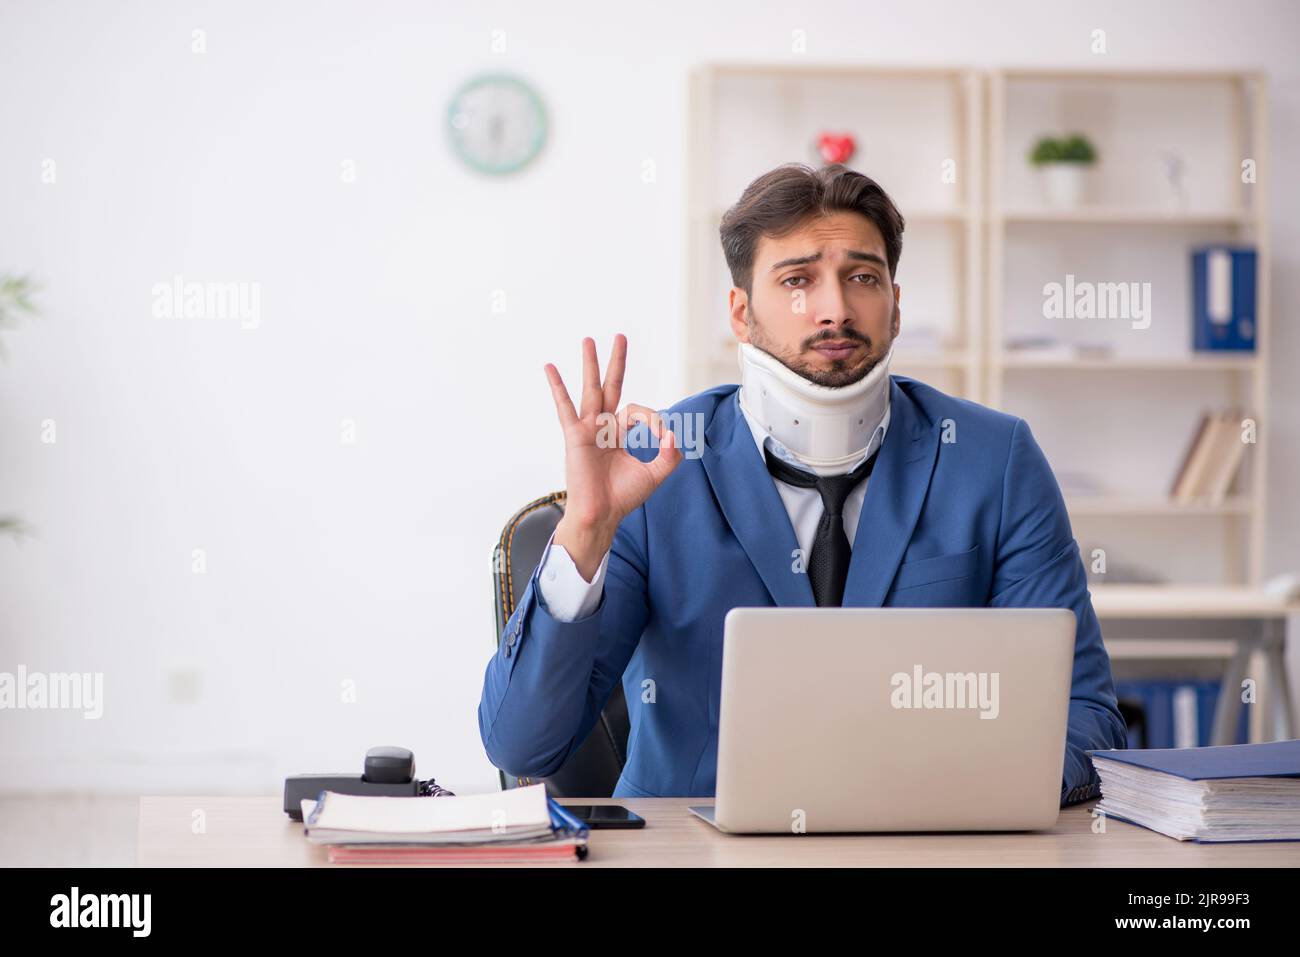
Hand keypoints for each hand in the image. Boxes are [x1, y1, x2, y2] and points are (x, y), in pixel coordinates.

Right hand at [544, 334, 681, 579]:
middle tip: (621, 336)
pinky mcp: (575, 435)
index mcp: (619, 433)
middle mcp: (603, 426)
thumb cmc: (622, 497)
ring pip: (591, 389)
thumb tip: (674, 433)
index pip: (638, 411)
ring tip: (589, 339)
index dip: (654, 420)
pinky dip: (557, 387)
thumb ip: (670, 455)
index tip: (665, 438)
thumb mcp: (655, 474)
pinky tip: (549, 367)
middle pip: (611, 386)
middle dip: (616, 361)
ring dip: (590, 364)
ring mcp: (587, 429)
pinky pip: (565, 407)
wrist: (602, 515)